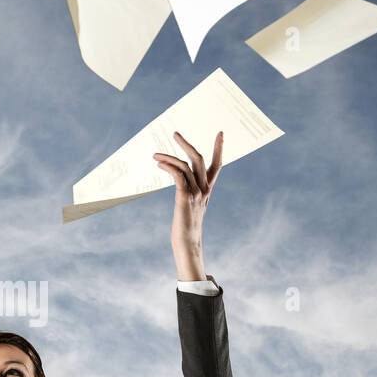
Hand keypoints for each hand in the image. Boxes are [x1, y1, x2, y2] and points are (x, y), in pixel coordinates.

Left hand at [154, 130, 222, 248]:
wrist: (187, 242)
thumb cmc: (186, 226)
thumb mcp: (191, 206)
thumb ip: (190, 192)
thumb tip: (181, 180)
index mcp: (207, 189)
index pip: (217, 165)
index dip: (219, 149)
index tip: (220, 134)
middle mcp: (204, 188)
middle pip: (199, 158)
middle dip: (187, 144)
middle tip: (175, 134)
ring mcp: (196, 192)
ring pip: (185, 165)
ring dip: (169, 157)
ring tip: (155, 155)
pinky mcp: (185, 197)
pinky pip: (178, 175)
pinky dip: (168, 166)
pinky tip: (159, 164)